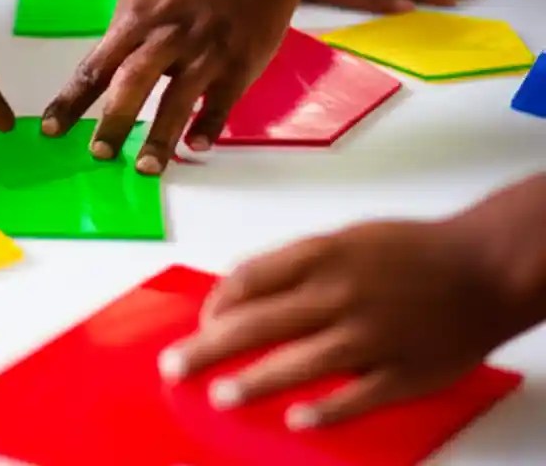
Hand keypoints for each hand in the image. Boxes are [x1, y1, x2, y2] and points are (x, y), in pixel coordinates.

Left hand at [41, 0, 302, 174]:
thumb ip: (125, 38)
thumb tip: (99, 81)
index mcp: (137, 17)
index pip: (95, 66)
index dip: (72, 101)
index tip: (51, 130)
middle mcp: (168, 34)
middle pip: (132, 80)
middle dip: (113, 120)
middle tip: (98, 153)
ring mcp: (206, 50)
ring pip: (178, 98)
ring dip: (160, 136)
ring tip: (145, 168)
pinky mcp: (240, 63)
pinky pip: (222, 101)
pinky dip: (209, 125)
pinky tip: (195, 147)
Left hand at [158, 218, 519, 429]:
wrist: (484, 266)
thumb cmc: (408, 251)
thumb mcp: (342, 239)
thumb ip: (291, 266)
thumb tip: (236, 289)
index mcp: (322, 256)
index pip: (248, 281)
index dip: (215, 306)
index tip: (201, 324)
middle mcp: (341, 293)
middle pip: (258, 324)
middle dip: (209, 349)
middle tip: (175, 367)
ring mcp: (373, 334)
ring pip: (300, 363)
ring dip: (254, 382)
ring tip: (220, 395)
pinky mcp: (405, 370)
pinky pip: (359, 396)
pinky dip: (326, 411)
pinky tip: (297, 420)